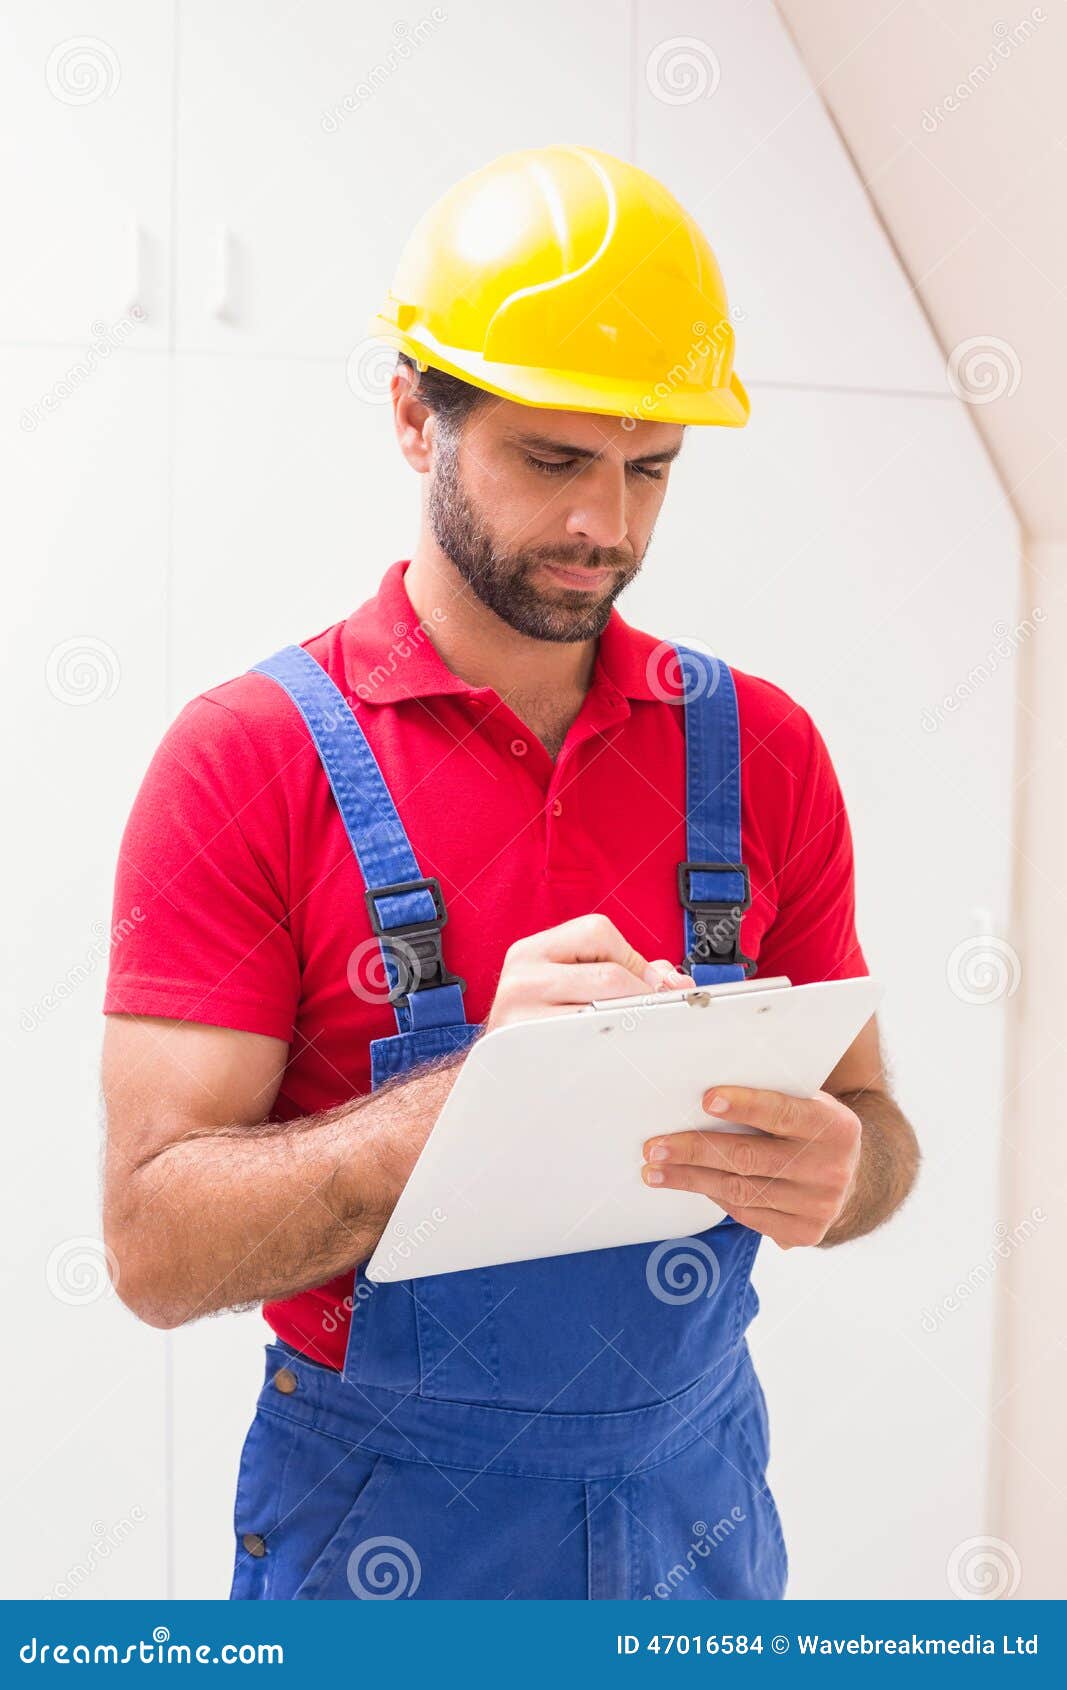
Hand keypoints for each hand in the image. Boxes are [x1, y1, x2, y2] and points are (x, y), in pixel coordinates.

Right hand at [486, 913, 694, 1033]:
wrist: (494, 1077)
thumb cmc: (538, 1026)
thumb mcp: (565, 985)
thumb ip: (620, 969)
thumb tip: (674, 980)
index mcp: (531, 951)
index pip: (597, 932)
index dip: (632, 958)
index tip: (649, 985)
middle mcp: (521, 976)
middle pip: (609, 973)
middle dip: (641, 993)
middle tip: (652, 1014)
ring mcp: (521, 1015)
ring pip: (603, 1009)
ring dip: (630, 1020)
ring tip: (631, 1031)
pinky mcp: (530, 1050)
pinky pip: (590, 1043)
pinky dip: (612, 1044)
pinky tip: (611, 1050)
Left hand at [641, 1085, 861, 1247]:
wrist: (856, 1177)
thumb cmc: (812, 1128)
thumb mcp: (809, 1104)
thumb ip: (773, 1095)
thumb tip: (708, 1094)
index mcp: (834, 1126)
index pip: (782, 1113)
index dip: (744, 1106)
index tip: (706, 1100)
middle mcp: (830, 1168)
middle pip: (750, 1158)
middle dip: (695, 1150)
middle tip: (655, 1147)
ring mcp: (819, 1205)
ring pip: (741, 1191)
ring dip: (691, 1179)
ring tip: (655, 1170)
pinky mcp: (805, 1233)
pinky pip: (748, 1215)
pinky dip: (715, 1198)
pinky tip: (690, 1185)